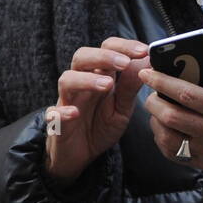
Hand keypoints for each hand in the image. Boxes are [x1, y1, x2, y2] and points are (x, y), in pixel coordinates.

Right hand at [44, 37, 147, 185]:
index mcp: (98, 76)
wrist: (81, 155)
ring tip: (107, 85)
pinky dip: (63, 112)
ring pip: (66, 80)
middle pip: (82, 57)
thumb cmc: (101, 126)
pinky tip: (75, 114)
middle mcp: (81, 84)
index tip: (144, 51)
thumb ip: (131, 86)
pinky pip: (54, 114)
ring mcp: (67, 102)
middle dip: (104, 56)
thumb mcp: (122, 107)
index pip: (106, 49)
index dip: (123, 46)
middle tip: (125, 62)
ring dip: (86, 79)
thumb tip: (148, 61)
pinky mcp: (57, 123)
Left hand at [138, 42, 202, 169]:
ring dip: (156, 121)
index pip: (186, 95)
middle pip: (172, 117)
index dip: (163, 82)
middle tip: (151, 92)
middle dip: (154, 102)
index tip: (148, 73)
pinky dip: (163, 138)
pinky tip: (164, 127)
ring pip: (168, 138)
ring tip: (157, 108)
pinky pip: (173, 153)